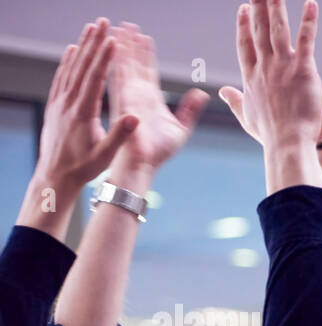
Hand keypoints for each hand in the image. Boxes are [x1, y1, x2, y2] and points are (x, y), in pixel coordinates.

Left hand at [31, 20, 137, 195]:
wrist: (55, 174)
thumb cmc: (84, 167)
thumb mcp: (105, 155)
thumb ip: (119, 135)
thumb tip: (135, 117)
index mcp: (82, 113)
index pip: (94, 79)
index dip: (104, 58)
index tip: (113, 40)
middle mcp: (67, 102)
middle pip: (81, 66)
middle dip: (93, 43)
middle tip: (102, 23)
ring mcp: (59, 102)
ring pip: (70, 67)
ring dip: (82, 46)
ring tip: (91, 28)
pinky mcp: (55, 104)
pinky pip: (62, 77)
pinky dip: (68, 61)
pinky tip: (73, 50)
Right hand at [107, 23, 207, 177]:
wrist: (144, 164)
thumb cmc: (159, 152)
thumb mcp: (181, 128)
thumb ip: (190, 110)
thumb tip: (202, 93)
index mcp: (151, 99)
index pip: (148, 71)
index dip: (146, 53)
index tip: (144, 37)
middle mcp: (138, 94)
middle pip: (134, 63)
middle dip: (132, 44)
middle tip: (128, 24)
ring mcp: (128, 96)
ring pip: (125, 65)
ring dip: (122, 46)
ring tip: (120, 28)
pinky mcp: (122, 100)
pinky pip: (118, 75)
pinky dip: (117, 60)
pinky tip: (114, 45)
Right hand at [219, 0, 321, 190]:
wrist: (287, 143)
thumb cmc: (270, 135)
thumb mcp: (247, 116)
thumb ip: (234, 101)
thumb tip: (221, 92)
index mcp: (252, 78)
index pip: (246, 45)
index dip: (244, 26)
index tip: (244, 9)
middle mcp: (265, 68)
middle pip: (260, 31)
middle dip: (258, 6)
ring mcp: (284, 67)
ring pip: (278, 29)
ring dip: (276, 6)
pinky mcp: (303, 70)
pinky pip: (306, 41)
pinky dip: (309, 22)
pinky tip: (311, 4)